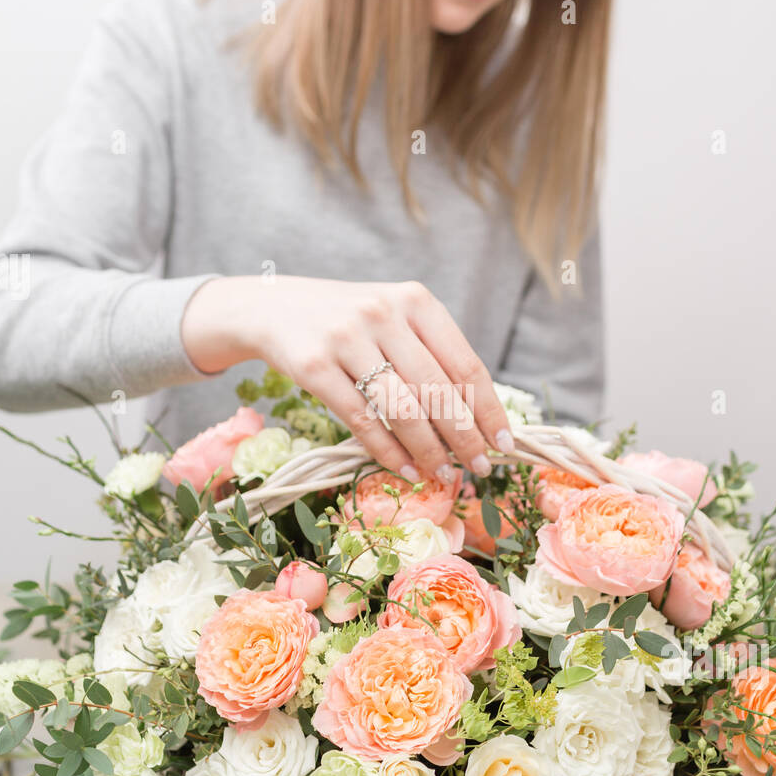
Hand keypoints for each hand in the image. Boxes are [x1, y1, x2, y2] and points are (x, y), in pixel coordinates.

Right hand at [181, 274, 515, 481]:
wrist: (273, 307)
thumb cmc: (348, 323)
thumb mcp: (394, 320)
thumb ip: (431, 356)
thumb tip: (476, 419)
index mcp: (416, 301)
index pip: (466, 363)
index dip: (488, 409)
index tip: (503, 444)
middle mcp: (384, 314)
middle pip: (438, 390)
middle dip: (464, 437)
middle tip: (480, 468)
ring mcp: (346, 338)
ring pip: (402, 408)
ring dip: (428, 450)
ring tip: (443, 474)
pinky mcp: (313, 364)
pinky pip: (360, 418)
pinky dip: (386, 450)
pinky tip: (404, 468)